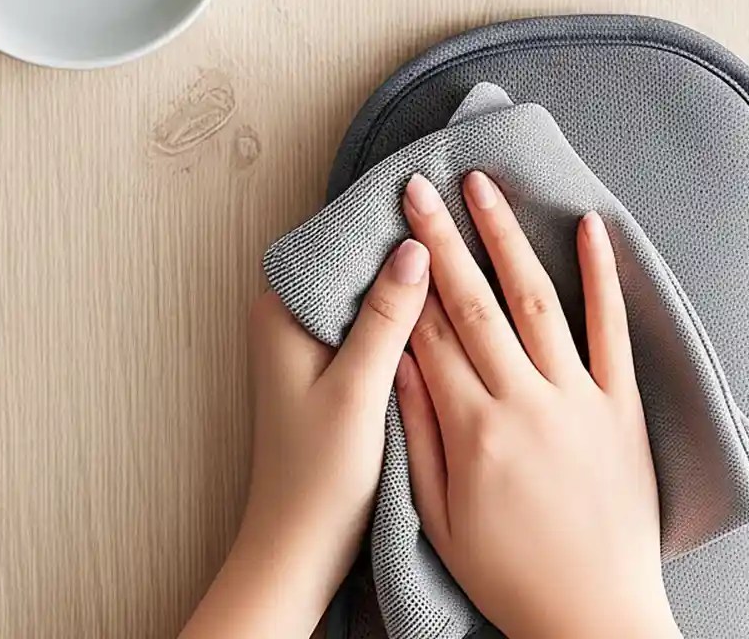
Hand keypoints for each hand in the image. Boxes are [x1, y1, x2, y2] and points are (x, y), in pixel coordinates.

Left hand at [181, 239, 430, 638]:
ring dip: (411, 285)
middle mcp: (290, 321)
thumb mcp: (358, 392)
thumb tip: (416, 248)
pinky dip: (407, 319)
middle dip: (405, 250)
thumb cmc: (318, 479)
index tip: (438, 199)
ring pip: (369, 296)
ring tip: (469, 261)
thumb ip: (386, 319)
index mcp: (280, 313)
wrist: (300, 548)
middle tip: (465, 225)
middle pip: (356, 265)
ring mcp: (313, 345)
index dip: (389, 222)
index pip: (338, 242)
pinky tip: (450, 317)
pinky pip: (374, 326)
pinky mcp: (335, 371)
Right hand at [396, 173, 679, 638]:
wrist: (592, 615)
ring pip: (536, 300)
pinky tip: (590, 227)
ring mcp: (579, 400)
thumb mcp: (440, 517)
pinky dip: (602, 276)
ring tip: (484, 188)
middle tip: (421, 186)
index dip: (407, 278)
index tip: (392, 230)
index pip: (430, 335)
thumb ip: (420, 434)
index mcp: (473, 431)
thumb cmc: (510, 575)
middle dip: (442, 239)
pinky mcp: (623, 408)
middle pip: (473, 303)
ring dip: (507, 238)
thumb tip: (399, 364)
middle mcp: (524, 403)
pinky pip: (612, 330)